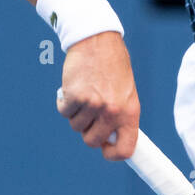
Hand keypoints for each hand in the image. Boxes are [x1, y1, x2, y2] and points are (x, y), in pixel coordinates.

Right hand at [55, 32, 139, 159]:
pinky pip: (64, 112)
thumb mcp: (125, 92)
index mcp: (130, 112)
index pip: (125, 149)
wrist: (97, 40)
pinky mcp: (75, 97)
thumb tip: (109, 140)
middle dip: (87, 130)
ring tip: (84, 93)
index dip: (112, 153)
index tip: (105, 148)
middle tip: (89, 113)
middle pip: (92, 141)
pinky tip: (72, 88)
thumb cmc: (112, 66)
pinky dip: (64, 103)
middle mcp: (113, 112)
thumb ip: (119, 115)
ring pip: (76, 126)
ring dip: (76, 113)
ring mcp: (93, 105)